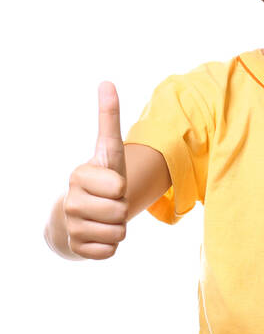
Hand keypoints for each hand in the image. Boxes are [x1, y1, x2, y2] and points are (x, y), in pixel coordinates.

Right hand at [62, 82, 129, 259]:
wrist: (76, 214)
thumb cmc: (100, 179)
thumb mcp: (108, 149)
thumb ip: (109, 119)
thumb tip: (107, 81)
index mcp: (79, 176)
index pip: (119, 187)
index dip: (122, 187)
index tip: (110, 183)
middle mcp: (71, 201)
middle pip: (120, 212)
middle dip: (123, 209)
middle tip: (110, 203)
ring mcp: (71, 226)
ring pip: (118, 233)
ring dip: (118, 227)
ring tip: (104, 218)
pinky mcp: (77, 249)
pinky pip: (109, 252)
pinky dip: (110, 247)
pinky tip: (97, 236)